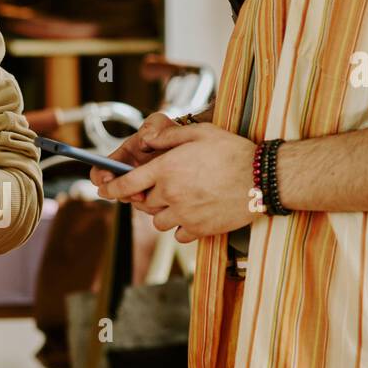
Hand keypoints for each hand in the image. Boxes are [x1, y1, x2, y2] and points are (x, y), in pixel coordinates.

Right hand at [89, 113, 179, 202]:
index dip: (99, 176)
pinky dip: (155, 205)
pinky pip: (150, 208)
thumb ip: (152, 126)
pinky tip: (166, 198)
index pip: (100, 171)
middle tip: (136, 194)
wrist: (189, 148)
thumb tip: (144, 142)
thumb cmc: (170, 133)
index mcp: (121, 158)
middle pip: (114, 192)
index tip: (107, 179)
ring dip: (140, 201)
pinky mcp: (155, 200)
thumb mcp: (160, 124)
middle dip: (122, 194)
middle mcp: (127, 176)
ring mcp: (140, 189)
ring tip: (153, 194)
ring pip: (133, 202)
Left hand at [96, 123, 258, 242]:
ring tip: (183, 199)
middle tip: (165, 186)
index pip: (126, 183)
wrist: (263, 179)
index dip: (111, 188)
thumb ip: (169, 136)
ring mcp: (184, 214)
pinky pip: (178, 235)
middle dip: (148, 196)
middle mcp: (171, 194)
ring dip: (164, 212)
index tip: (104, 190)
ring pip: (158, 221)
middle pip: (143, 203)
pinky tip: (195, 213)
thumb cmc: (233, 151)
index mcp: (166, 170)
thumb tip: (146, 139)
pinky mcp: (199, 230)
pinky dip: (181, 227)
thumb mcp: (200, 132)